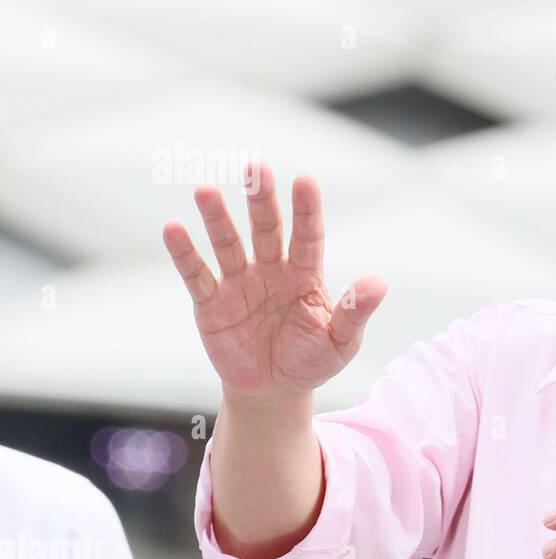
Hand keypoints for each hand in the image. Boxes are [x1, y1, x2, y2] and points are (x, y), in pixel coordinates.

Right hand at [162, 163, 385, 403]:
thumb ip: (354, 311)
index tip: (305, 180)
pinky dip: (184, 253)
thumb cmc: (311, 360)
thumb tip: (379, 284)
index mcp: (306, 274)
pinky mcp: (211, 303)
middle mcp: (271, 270)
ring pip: (228, 244)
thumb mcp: (340, 341)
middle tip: (256, 167)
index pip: (308, 235)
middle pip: (266, 228)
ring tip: (206, 190)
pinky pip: (197, 274)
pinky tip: (173, 228)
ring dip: (217, 219)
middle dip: (260, 199)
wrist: (273, 390)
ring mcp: (239, 283)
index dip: (306, 209)